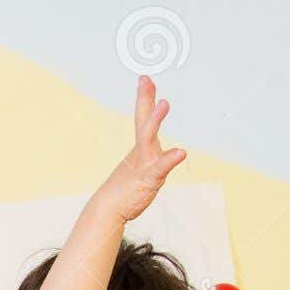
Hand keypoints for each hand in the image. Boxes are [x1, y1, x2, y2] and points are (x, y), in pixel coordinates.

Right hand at [95, 75, 186, 224]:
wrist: (108, 210)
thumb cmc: (125, 190)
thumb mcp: (146, 170)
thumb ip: (160, 158)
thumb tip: (176, 151)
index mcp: (141, 148)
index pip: (143, 118)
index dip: (145, 98)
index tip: (145, 79)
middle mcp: (142, 152)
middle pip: (143, 122)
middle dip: (145, 100)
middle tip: (145, 81)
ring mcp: (143, 164)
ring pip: (149, 140)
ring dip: (154, 121)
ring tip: (163, 104)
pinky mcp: (148, 180)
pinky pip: (160, 168)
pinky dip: (169, 159)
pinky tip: (181, 152)